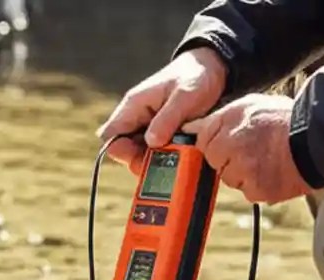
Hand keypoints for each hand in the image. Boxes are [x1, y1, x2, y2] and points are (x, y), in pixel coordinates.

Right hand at [98, 48, 227, 173]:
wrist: (211, 71)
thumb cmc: (195, 78)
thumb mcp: (184, 97)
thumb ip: (167, 119)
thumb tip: (151, 142)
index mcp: (134, 105)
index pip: (111, 135)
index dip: (122, 152)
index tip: (143, 159)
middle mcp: (138, 118)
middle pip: (126, 150)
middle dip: (144, 161)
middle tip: (168, 165)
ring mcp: (151, 127)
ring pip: (144, 154)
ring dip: (159, 162)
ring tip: (180, 160)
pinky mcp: (165, 134)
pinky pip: (160, 152)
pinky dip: (171, 158)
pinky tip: (186, 158)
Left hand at [181, 94, 311, 204]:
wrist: (318, 140)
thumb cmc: (287, 119)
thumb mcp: (252, 104)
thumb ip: (222, 117)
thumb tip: (195, 127)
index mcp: (226, 123)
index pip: (204, 140)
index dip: (219, 143)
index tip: (231, 144)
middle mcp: (230, 146)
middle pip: (215, 162)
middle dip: (228, 160)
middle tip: (252, 152)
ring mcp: (243, 170)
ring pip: (231, 179)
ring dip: (243, 175)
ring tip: (266, 162)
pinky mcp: (257, 190)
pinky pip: (249, 193)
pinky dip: (259, 186)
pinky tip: (273, 173)